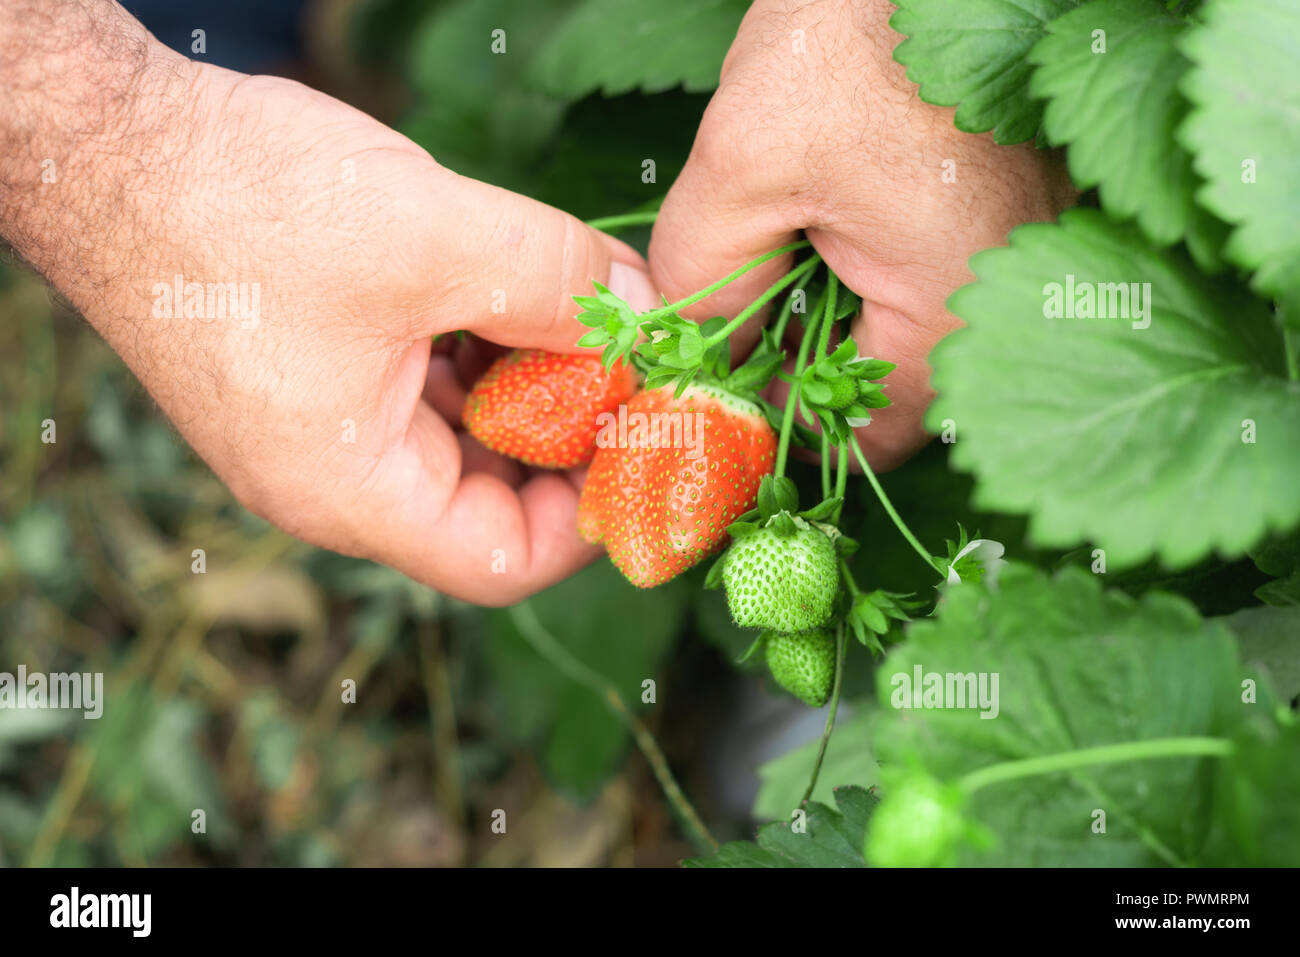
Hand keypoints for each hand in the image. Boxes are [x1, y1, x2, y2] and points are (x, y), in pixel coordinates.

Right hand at [0, 1, 657, 604]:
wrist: (108, 147)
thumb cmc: (240, 205)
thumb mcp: (435, 241)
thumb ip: (560, 283)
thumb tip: (649, 309)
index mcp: (354, 490)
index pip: (504, 561)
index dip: (593, 513)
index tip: (652, 438)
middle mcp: (340, 477)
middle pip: (494, 496)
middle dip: (574, 432)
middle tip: (637, 362)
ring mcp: (329, 424)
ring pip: (468, 432)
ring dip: (534, 377)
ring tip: (581, 308)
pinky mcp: (325, 370)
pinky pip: (430, 383)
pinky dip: (484, 344)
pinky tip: (515, 287)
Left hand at [649, 0, 1074, 469]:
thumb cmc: (859, 35)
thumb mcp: (746, 160)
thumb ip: (704, 277)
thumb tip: (694, 352)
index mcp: (949, 317)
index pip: (858, 442)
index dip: (776, 423)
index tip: (715, 386)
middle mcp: (1005, 309)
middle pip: (882, 394)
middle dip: (800, 362)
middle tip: (735, 308)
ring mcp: (1022, 262)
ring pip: (904, 338)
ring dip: (832, 313)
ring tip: (789, 240)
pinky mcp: (1016, 219)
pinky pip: (932, 284)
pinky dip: (871, 271)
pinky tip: (832, 216)